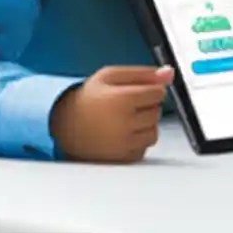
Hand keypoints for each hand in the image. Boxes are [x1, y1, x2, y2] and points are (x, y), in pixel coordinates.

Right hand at [50, 65, 173, 162]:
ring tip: (123, 121)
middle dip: (146, 108)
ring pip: (154, 132)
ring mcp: (122, 144)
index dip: (149, 90)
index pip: (158, 93)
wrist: (63, 125)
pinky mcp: (121, 159)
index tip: (134, 92)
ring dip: (144, 126)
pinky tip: (120, 135)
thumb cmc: (88, 99)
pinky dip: (136, 141)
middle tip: (123, 107)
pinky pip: (144, 148)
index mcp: (121, 100)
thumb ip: (143, 74)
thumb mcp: (110, 76)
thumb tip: (169, 73)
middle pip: (157, 112)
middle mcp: (123, 124)